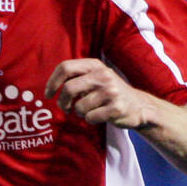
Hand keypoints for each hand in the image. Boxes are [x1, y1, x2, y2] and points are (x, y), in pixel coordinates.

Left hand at [46, 59, 160, 128]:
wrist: (138, 106)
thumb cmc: (109, 93)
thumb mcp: (96, 77)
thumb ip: (77, 77)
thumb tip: (50, 88)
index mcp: (95, 65)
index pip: (65, 67)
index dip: (52, 82)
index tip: (48, 94)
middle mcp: (103, 75)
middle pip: (68, 88)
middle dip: (62, 102)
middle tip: (65, 108)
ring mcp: (111, 91)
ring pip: (79, 107)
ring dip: (80, 113)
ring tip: (90, 110)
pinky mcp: (116, 108)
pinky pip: (90, 118)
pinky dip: (90, 120)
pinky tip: (100, 116)